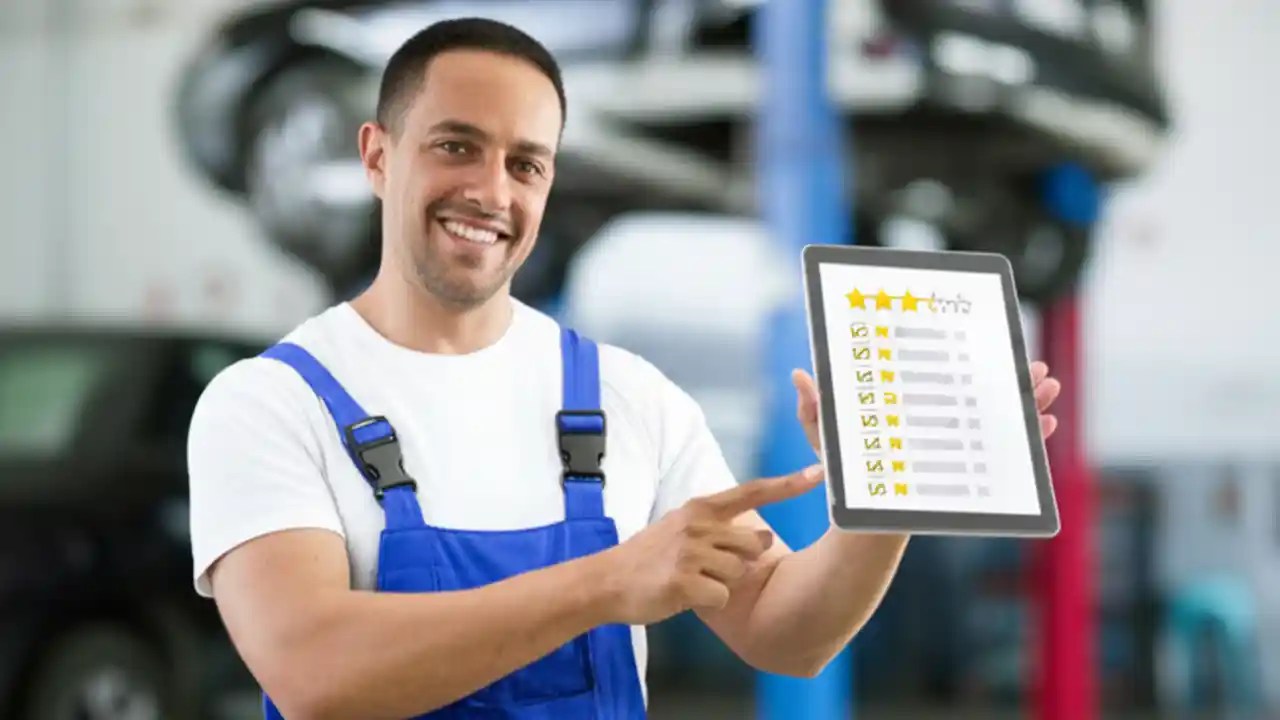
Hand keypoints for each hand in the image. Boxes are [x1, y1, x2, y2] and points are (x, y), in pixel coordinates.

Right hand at [598, 465, 823, 625]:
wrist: (606, 581)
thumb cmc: (649, 557)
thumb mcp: (680, 527)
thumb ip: (717, 526)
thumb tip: (761, 537)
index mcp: (700, 508)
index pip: (751, 491)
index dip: (787, 484)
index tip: (818, 473)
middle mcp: (698, 524)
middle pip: (756, 543)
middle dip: (744, 560)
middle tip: (710, 566)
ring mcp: (691, 552)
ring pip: (740, 572)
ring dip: (722, 583)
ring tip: (691, 580)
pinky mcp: (684, 582)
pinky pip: (722, 596)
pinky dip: (710, 602)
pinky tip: (685, 596)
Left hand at [792, 362, 1062, 448]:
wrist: (857, 517)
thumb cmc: (843, 473)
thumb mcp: (826, 439)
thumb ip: (813, 409)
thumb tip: (800, 374)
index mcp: (909, 403)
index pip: (941, 373)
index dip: (966, 354)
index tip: (989, 336)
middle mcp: (936, 419)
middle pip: (979, 392)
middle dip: (1010, 377)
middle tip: (1035, 364)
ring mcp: (952, 444)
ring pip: (996, 418)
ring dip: (1027, 402)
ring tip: (1047, 385)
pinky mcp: (961, 472)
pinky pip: (1000, 454)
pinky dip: (1025, 440)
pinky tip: (1045, 426)